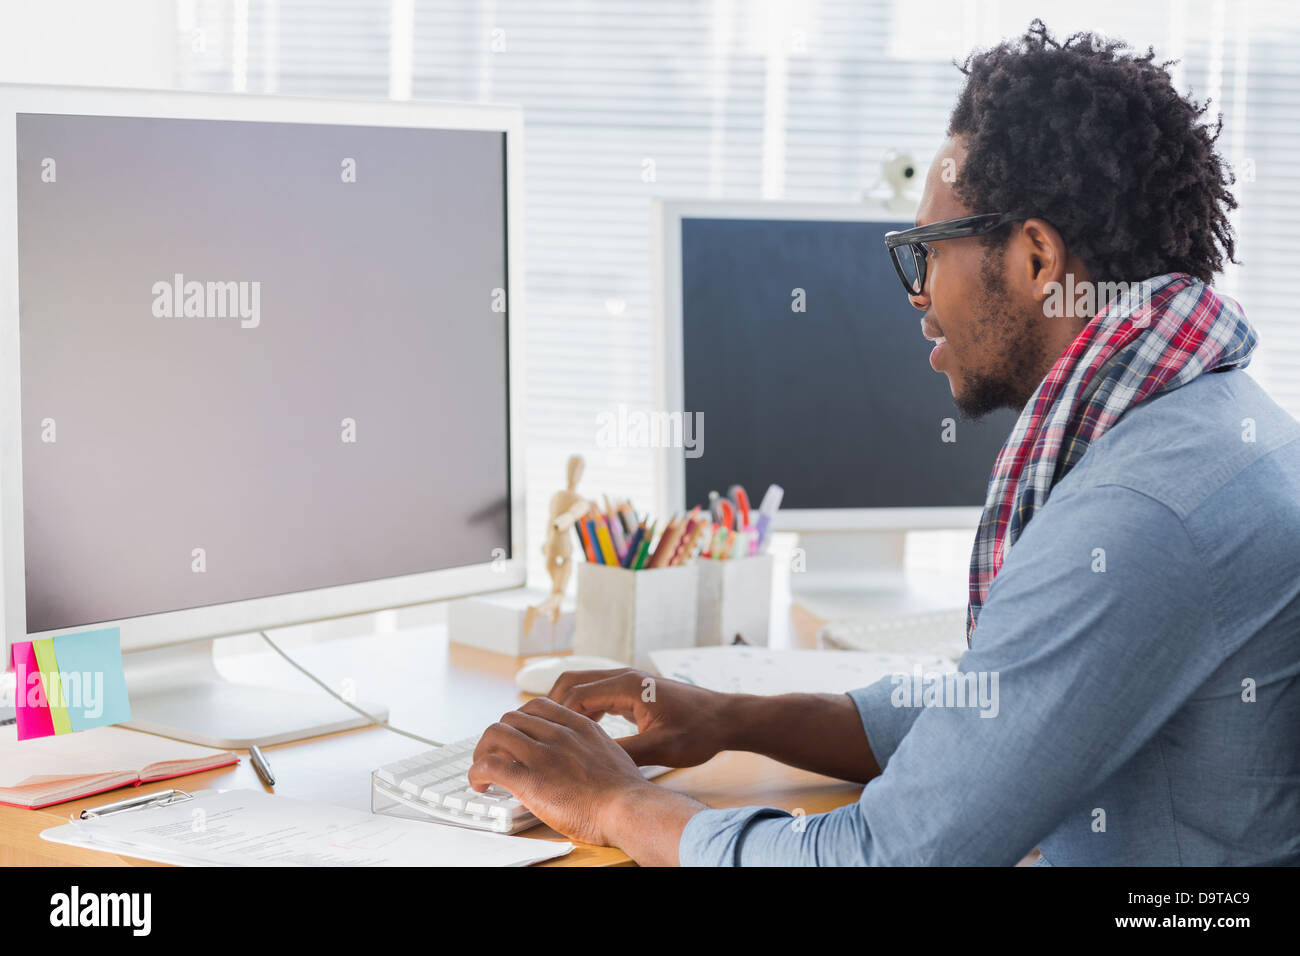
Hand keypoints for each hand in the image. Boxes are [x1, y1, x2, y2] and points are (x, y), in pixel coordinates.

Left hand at [466, 696, 654, 845]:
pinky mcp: (530, 780)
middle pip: (511, 718)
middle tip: (496, 755)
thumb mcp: (611, 752)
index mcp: (578, 726)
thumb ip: (590, 747)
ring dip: (483, 752)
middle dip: (498, 736)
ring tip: (483, 770)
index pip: (537, 706)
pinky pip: (489, 765)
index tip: (517, 736)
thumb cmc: (625, 790)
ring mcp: (542, 755)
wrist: (628, 809)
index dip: (520, 720)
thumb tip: (581, 757)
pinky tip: (481, 784)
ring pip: (495, 734)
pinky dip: (477, 772)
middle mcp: (557, 734)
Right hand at [548, 667, 732, 769]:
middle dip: (552, 707)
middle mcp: (623, 677)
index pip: (575, 694)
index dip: (556, 717)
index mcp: (626, 686)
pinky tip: (584, 733)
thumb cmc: (699, 731)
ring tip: (556, 736)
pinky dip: (584, 708)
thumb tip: (589, 762)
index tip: (544, 740)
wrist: (725, 719)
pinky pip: (597, 693)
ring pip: (582, 685)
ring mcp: (628, 681)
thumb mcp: (661, 748)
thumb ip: (624, 753)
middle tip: (541, 735)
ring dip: (567, 707)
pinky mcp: (633, 690)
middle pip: (572, 682)